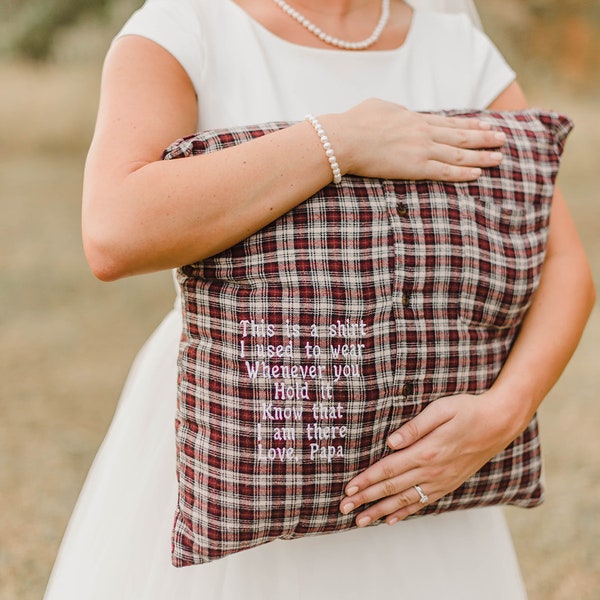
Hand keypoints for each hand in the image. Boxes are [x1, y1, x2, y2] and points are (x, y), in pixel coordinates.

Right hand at [324, 98, 506, 181]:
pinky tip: (477, 174)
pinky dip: (462, 172)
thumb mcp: (379, 107)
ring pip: (458, 153)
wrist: (345, 139)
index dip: (469, 123)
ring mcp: (421, 150)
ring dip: (481, 156)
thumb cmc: (355, 122)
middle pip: (460, 135)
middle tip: (502, 139)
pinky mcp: (414, 168)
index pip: (449, 122)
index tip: (485, 124)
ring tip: (498, 158)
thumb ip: (395, 112)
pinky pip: (444, 171)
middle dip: (484, 137)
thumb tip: (398, 114)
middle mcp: (424, 133)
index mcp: (415, 118)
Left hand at [339, 392, 517, 525]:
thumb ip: (414, 426)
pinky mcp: (448, 484)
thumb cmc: (467, 410)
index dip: (366, 480)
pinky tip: (391, 519)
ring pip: (404, 500)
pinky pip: (422, 502)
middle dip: (365, 499)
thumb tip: (390, 442)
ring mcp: (441, 481)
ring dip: (380, 511)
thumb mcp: (440, 409)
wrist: (499, 424)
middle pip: (391, 489)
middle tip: (344, 508)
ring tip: (361, 520)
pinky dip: (405, 512)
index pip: (388, 469)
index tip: (348, 488)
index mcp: (426, 451)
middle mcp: (432, 471)